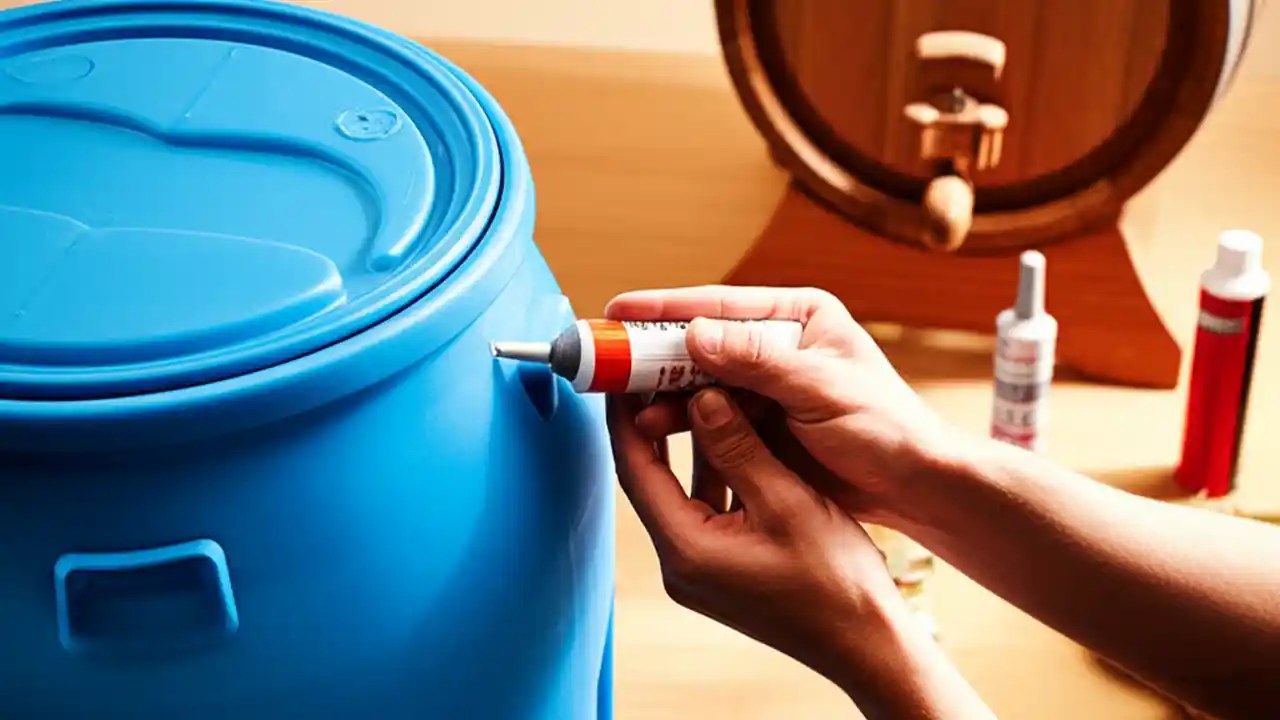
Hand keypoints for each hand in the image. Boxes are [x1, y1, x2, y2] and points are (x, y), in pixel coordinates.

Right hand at [606, 285, 958, 527]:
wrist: (915, 487)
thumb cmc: (887, 429)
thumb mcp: (822, 390)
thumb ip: (759, 363)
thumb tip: (694, 335)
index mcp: (798, 317)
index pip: (721, 307)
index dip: (666, 309)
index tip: (618, 311)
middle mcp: (776, 345)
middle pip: (700, 343)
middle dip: (654, 356)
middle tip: (607, 364)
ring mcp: (765, 385)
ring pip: (698, 382)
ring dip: (664, 395)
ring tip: (635, 413)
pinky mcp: (759, 423)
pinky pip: (708, 416)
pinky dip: (682, 422)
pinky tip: (658, 432)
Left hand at [608, 389, 991, 717]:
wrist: (869, 643)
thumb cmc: (835, 581)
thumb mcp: (786, 499)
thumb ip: (737, 447)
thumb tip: (699, 398)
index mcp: (686, 549)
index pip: (635, 469)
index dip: (624, 416)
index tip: (623, 374)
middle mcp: (681, 564)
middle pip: (652, 479)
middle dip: (653, 425)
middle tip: (654, 374)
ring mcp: (701, 570)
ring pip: (681, 491)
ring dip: (690, 446)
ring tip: (695, 392)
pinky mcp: (723, 569)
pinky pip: (706, 507)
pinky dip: (715, 471)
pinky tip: (732, 435)